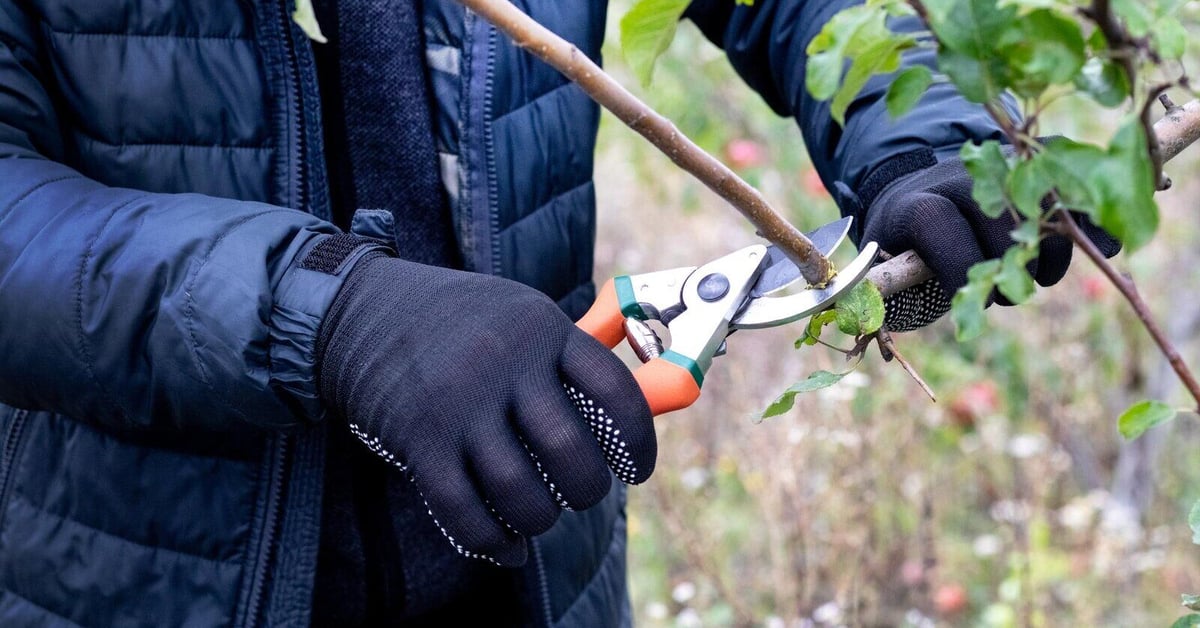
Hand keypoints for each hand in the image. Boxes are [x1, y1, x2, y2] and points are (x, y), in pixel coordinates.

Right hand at [315, 254, 654, 565]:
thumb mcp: (518, 314)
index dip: (638, 442)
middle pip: (572, 452)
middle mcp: (506, 363)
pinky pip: (467, 511)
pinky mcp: (420, 438)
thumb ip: (564, 359)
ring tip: (539, 515)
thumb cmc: (455, 319)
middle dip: (586, 490)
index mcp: (543, 329)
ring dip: (540, 519)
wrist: (358, 307)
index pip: (615, 393)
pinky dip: (493, 541)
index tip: (636, 470)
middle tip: (579, 492)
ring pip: (523, 493)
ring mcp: (460, 402)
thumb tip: (623, 424)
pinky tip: (506, 546)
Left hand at [860, 153, 1121, 330]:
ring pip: (1040, 196)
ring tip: (1043, 278)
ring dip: (1053, 246)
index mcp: (912, 203)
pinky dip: (1092, 218)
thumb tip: (868, 318)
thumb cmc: (906, 247)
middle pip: (996, 210)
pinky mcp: (1034, 165)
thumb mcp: (884, 267)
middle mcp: (956, 178)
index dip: (958, 262)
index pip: (934, 221)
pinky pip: (1073, 184)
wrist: (921, 193)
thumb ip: (885, 289)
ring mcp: (998, 167)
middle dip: (1011, 260)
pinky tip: (1102, 247)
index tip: (976, 299)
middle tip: (1011, 294)